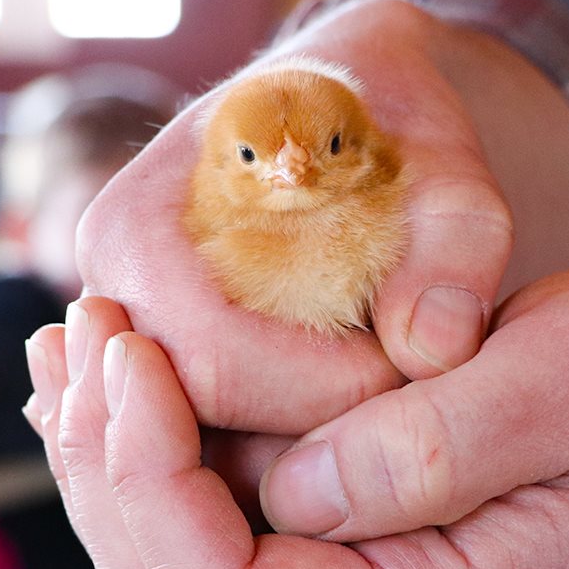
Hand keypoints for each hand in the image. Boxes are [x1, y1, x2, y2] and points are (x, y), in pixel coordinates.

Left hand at [28, 271, 568, 568]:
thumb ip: (436, 442)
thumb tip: (289, 479)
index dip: (146, 472)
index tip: (130, 344)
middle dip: (101, 462)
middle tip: (77, 328)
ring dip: (107, 459)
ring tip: (72, 342)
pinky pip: (207, 539)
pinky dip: (148, 460)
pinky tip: (119, 374)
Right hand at [76, 0, 527, 438]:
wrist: (346, 114)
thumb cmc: (385, 132)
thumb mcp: (444, 167)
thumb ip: (456, 245)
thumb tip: (435, 347)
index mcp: (137, 233)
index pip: (217, 366)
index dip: (334, 387)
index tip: (421, 361)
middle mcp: (112, 301)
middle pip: (210, 426)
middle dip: (330, 424)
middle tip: (419, 380)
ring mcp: (135, 353)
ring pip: (222, 454)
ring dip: (322, 444)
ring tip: (396, 380)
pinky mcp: (170, 388)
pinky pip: (231, 454)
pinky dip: (307, 451)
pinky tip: (367, 399)